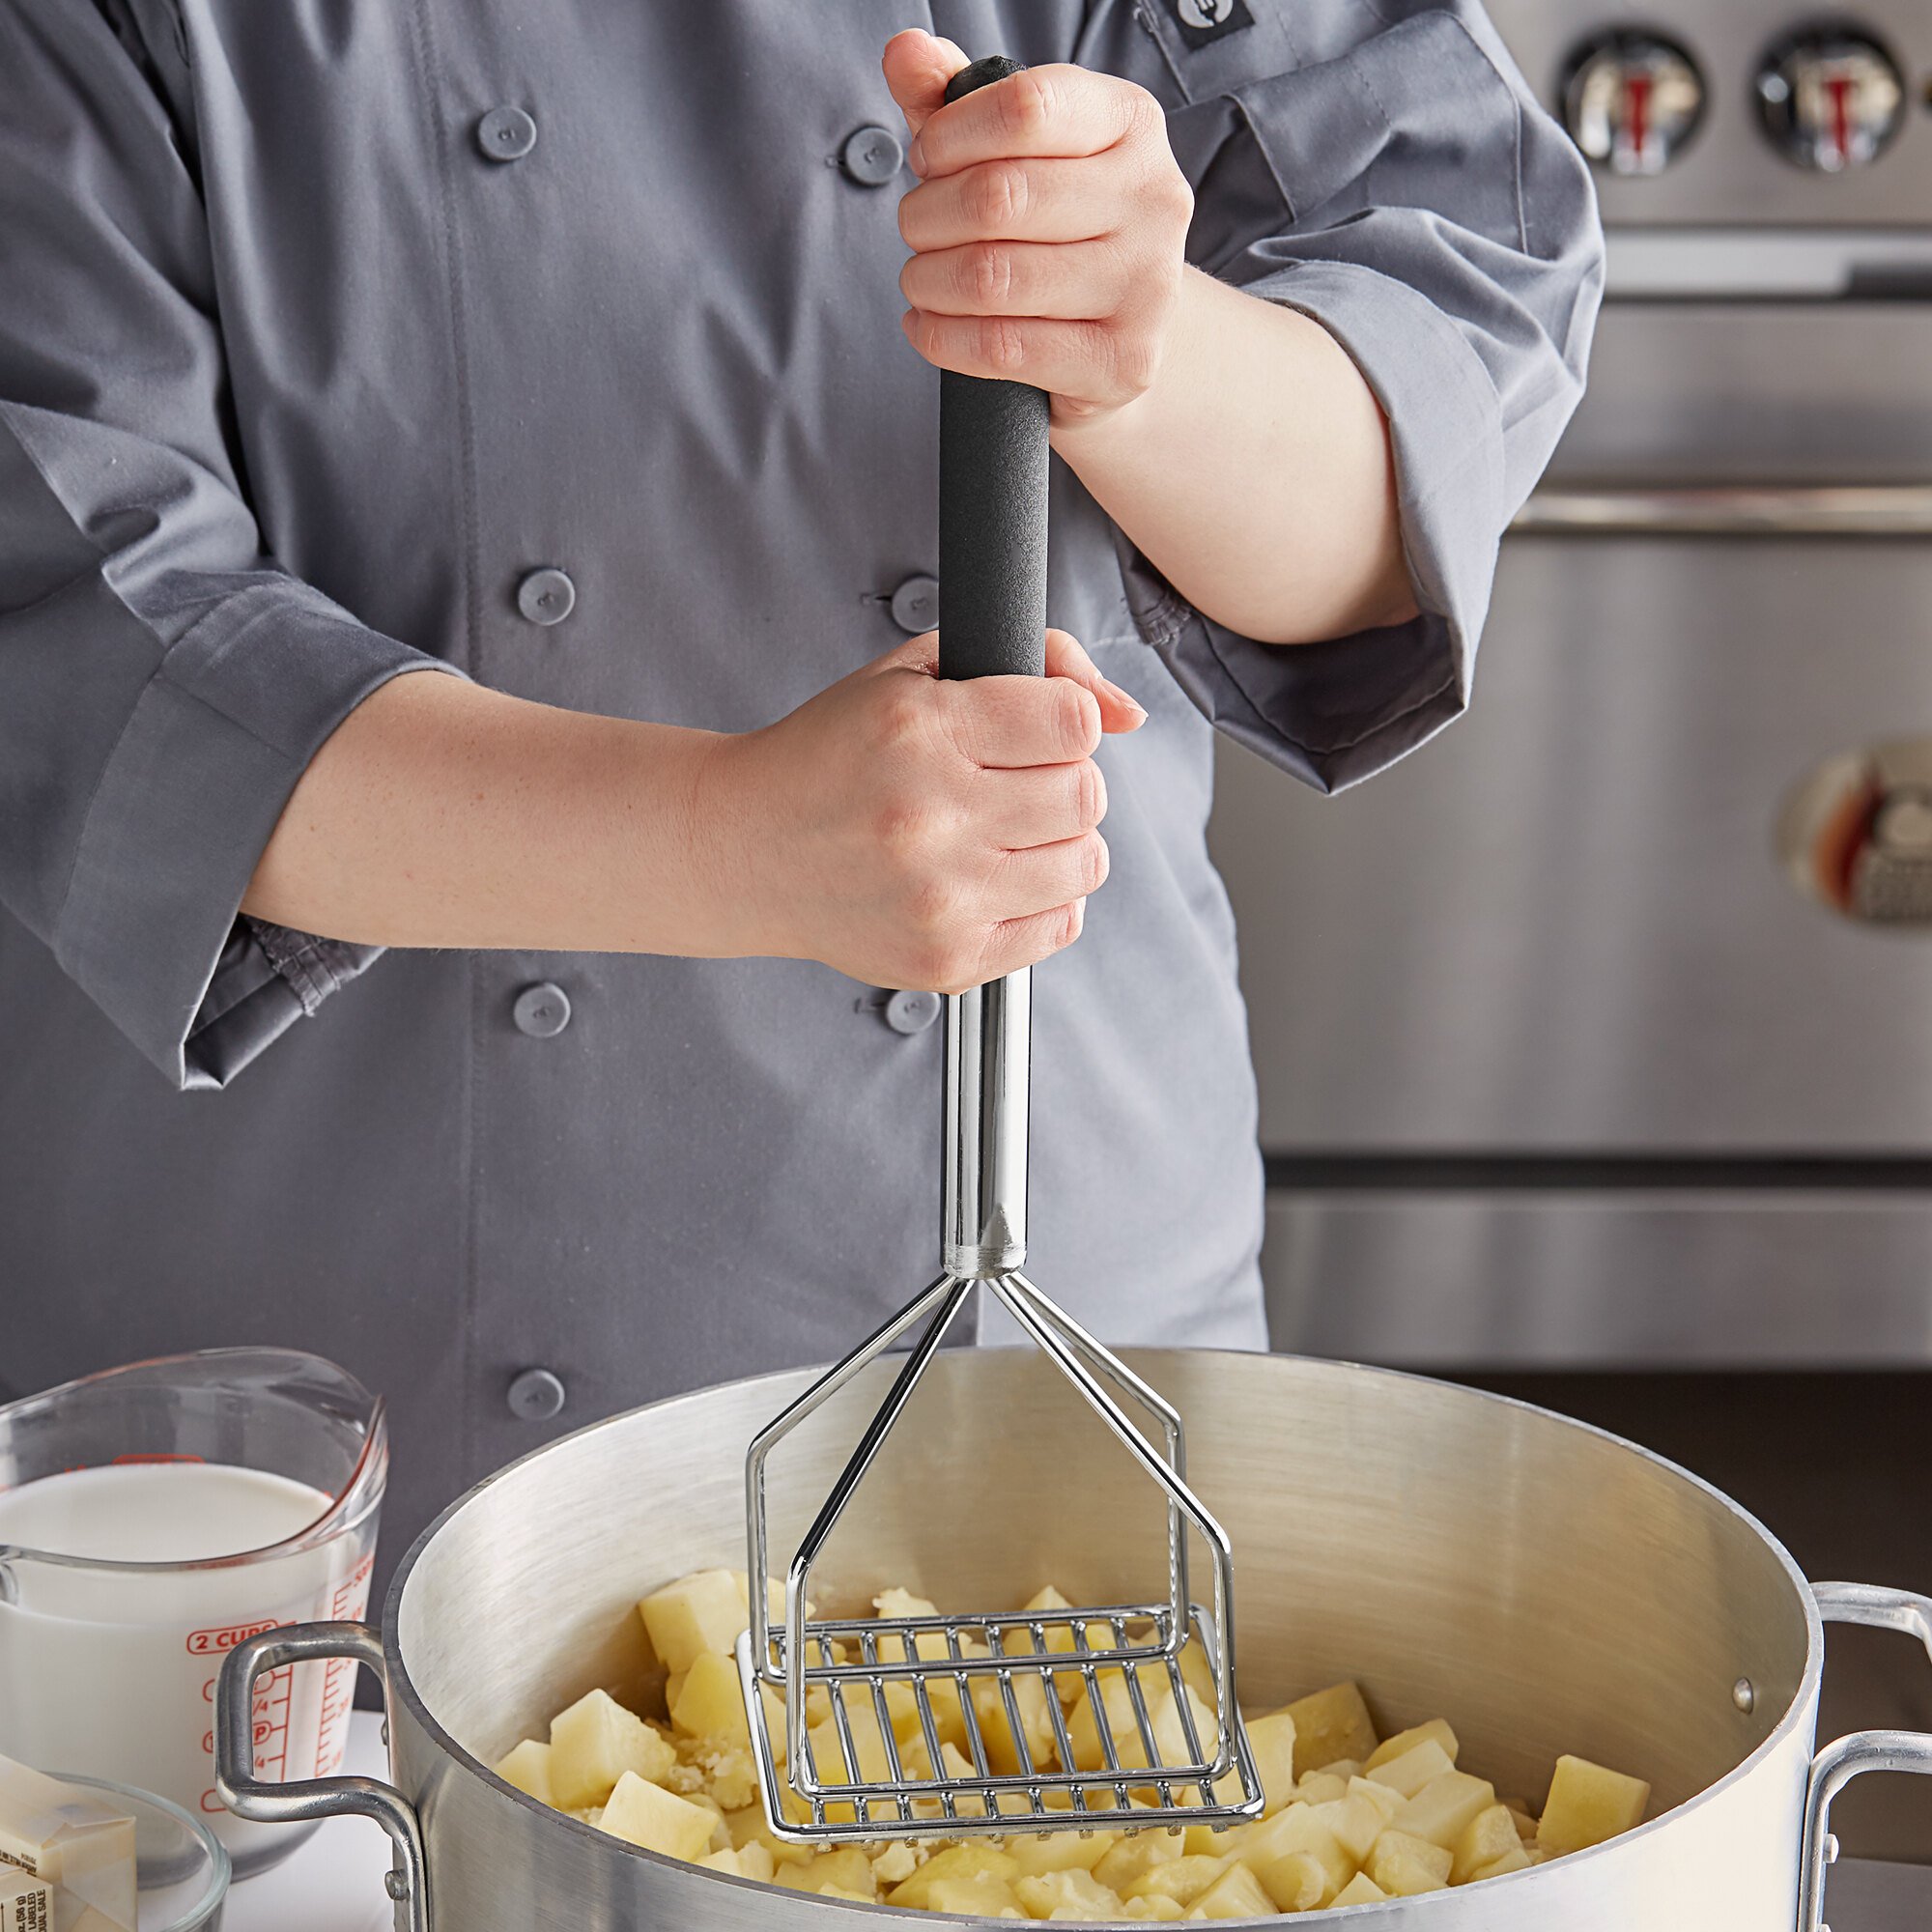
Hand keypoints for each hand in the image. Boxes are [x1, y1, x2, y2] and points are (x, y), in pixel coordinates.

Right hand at [697, 632, 1144, 991]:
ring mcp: (941, 897)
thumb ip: (1036, 663)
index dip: (1066, 720)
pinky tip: (996, 877)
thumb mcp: (914, 676)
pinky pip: (1061, 925)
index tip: (1037, 730)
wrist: (745, 849)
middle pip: (1086, 793)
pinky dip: (1046, 898)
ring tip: (1008, 832)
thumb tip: (1128, 712)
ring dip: (1063, 842)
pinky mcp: (947, 959)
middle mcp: (930, 817)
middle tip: (1018, 782)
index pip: (1074, 722)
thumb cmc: (830, 756)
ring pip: (1086, 862)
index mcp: (921, 730)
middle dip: (1065, 780)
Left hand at [882, 30, 1192, 425]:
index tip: (928, 162)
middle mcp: (1154, 198)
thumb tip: (905, 53)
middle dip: (927, 217)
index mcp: (1131, 123)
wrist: (1118, 336)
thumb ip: (952, 97)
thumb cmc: (1057, 231)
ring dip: (929, 282)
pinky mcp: (1123, 361)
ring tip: (922, 281)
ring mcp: (1146, 285)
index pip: (1025, 109)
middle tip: (918, 231)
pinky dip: (943, 338)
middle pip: (999, 197)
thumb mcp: (1008, 151)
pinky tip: (930, 326)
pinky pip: (1003, 346)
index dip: (950, 137)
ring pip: (994, 277)